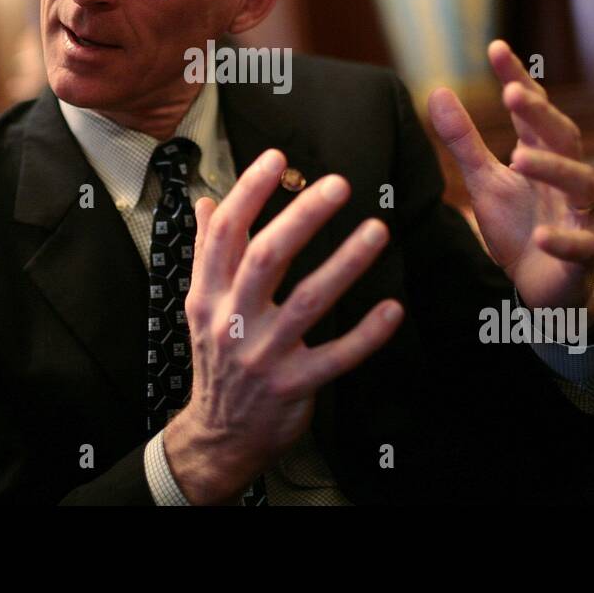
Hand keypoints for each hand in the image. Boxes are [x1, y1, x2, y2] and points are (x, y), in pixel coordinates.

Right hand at [163, 149, 401, 503]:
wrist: (219, 434)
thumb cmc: (217, 359)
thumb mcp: (200, 305)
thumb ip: (207, 251)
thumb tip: (206, 200)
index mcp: (207, 294)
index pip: (225, 234)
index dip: (250, 193)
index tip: (277, 158)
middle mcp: (232, 320)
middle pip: (265, 258)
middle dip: (302, 217)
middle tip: (338, 183)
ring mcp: (264, 355)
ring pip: (308, 302)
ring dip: (345, 264)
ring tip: (377, 230)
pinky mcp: (294, 385)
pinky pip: (337, 357)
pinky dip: (366, 334)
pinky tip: (393, 308)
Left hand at [428, 40, 593, 315]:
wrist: (543, 288)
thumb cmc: (518, 226)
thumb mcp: (485, 181)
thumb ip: (464, 140)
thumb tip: (437, 90)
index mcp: (542, 155)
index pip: (534, 109)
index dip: (517, 77)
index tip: (495, 47)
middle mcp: (569, 177)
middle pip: (564, 137)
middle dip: (541, 114)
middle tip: (512, 92)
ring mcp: (581, 215)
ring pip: (581, 183)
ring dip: (551, 168)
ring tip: (517, 158)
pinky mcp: (585, 255)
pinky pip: (582, 244)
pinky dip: (564, 239)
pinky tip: (542, 236)